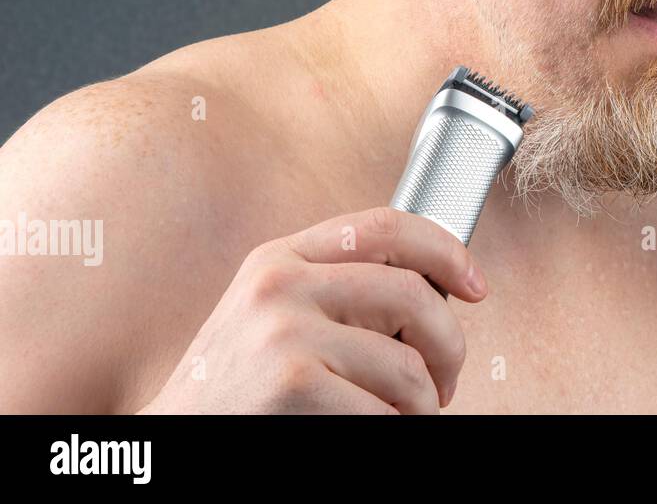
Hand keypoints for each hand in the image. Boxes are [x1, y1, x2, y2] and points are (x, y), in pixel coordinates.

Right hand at [139, 206, 485, 413]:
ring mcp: (282, 332)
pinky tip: (374, 430)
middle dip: (448, 347)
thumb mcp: (272, 319)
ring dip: (422, 404)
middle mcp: (280, 284)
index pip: (386, 226)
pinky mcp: (290, 383)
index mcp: (280, 259)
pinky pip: (383, 411)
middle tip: (444, 384)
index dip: (445, 251)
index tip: (475, 286)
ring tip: (403, 417)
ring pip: (407, 366)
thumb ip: (336, 292)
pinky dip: (395, 429)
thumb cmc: (236, 392)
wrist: (168, 444)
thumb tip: (435, 295)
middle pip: (412, 294)